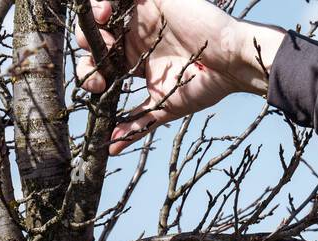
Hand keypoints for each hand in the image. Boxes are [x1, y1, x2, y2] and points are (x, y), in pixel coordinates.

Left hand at [75, 0, 284, 155]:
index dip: (90, 75)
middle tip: (100, 58)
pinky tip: (107, 12)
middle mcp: (135, 40)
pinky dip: (106, 0)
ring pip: (102, 12)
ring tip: (103, 30)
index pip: (99, 66)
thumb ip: (137, 126)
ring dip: (93, 22)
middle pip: (94, 39)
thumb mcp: (164, 108)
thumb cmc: (203, 86)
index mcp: (135, 63)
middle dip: (88, 49)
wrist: (229, 62)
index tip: (99, 86)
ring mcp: (141, 17)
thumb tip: (111, 148)